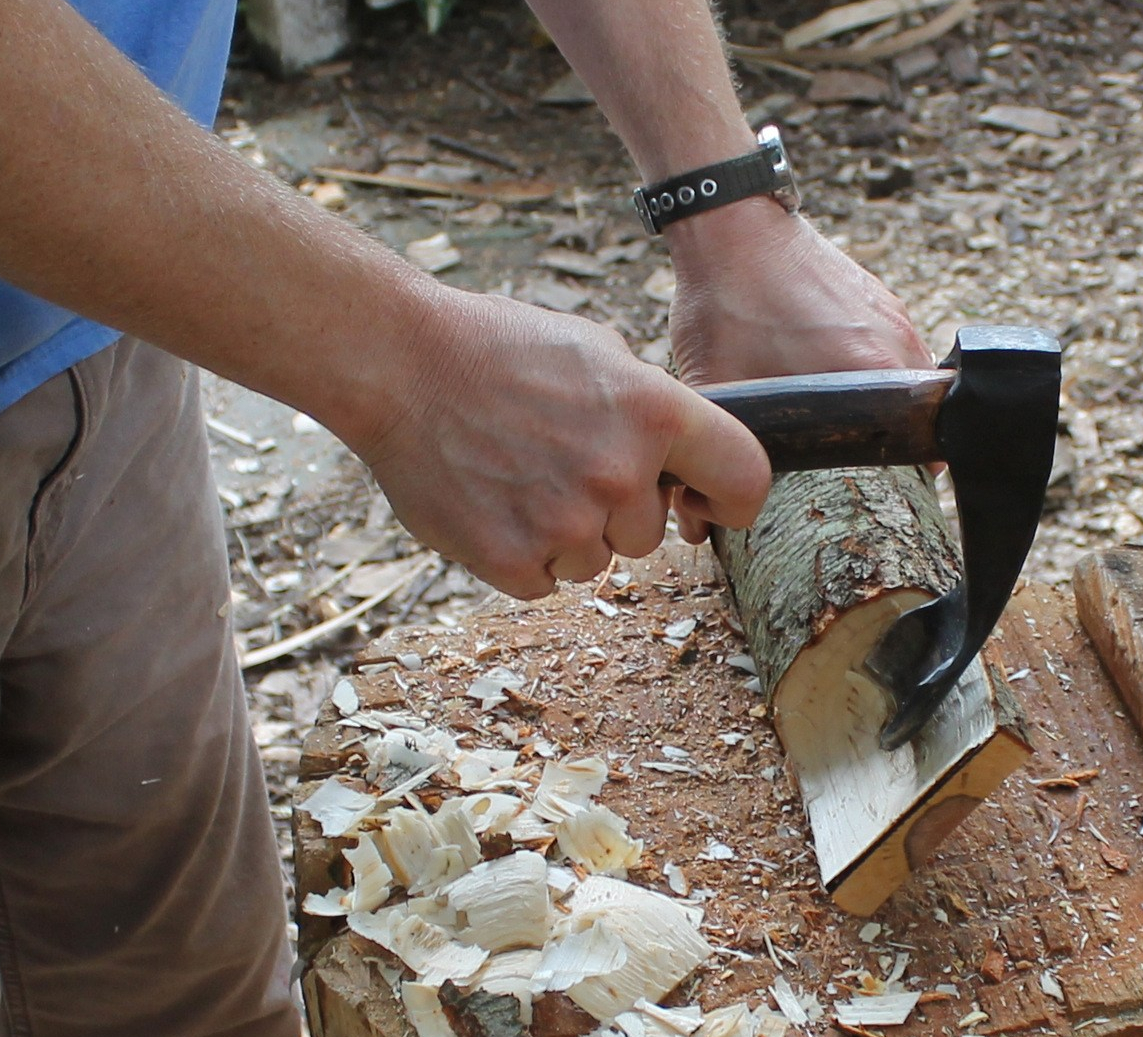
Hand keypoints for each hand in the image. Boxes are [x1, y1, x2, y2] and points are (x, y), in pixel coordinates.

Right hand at [353, 291, 769, 598]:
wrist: (398, 364)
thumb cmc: (499, 347)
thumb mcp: (598, 351)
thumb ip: (650, 408)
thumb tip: (682, 458)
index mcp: (654, 413)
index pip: (744, 479)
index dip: (735, 501)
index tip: (712, 506)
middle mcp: (619, 474)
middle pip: (651, 534)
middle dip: (617, 510)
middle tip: (559, 461)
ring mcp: (565, 524)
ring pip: (597, 561)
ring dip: (566, 533)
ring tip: (518, 475)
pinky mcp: (513, 562)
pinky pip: (545, 582)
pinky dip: (522, 554)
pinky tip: (493, 502)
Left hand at [662, 198, 934, 541]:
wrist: (732, 223)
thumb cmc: (723, 303)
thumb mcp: (716, 389)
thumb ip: (714, 454)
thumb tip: (693, 523)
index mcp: (870, 375)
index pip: (917, 453)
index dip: (898, 486)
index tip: (877, 504)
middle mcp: (899, 348)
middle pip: (919, 425)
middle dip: (891, 456)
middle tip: (854, 475)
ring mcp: (896, 320)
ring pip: (910, 391)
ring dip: (887, 415)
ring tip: (850, 434)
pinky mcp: (884, 301)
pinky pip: (896, 357)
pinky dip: (878, 378)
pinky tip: (840, 387)